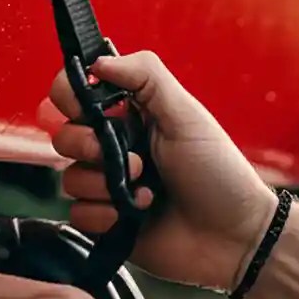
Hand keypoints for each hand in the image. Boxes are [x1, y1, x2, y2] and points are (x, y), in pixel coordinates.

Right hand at [45, 51, 278, 291]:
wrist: (234, 238)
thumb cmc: (219, 173)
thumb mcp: (186, 115)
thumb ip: (145, 76)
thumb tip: (98, 60)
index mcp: (131, 115)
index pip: (76, 92)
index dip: (69, 96)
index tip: (84, 107)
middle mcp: (114, 148)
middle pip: (64, 136)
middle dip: (88, 146)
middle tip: (131, 158)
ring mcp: (108, 186)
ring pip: (69, 177)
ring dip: (104, 186)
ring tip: (146, 192)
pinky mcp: (105, 223)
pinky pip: (77, 215)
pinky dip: (104, 216)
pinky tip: (135, 218)